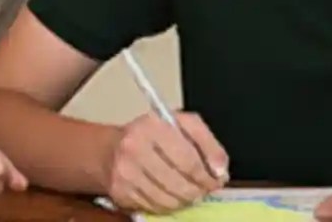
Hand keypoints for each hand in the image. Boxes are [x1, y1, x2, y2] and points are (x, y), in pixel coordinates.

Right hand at [103, 111, 229, 213]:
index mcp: (153, 126)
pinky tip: (171, 195)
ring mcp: (126, 172)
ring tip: (190, 192)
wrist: (111, 149)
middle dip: (199, 190)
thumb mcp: (182, 125)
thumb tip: (220, 170)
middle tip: (205, 189)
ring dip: (185, 200)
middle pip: (179, 183)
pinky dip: (168, 205)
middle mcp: (135, 148)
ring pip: (168, 200)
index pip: (188, 159)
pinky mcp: (120, 192)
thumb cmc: (152, 135)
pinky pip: (154, 207)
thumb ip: (207, 142)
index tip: (217, 180)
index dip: (207, 175)